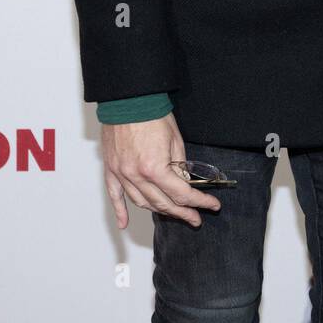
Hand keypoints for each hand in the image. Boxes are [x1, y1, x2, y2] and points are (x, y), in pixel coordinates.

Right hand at [101, 113, 221, 228]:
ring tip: (173, 214)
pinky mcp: (111, 170)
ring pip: (141, 202)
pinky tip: (124, 223)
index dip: (199, 202)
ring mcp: (122, 174)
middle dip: (182, 212)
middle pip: (162, 203)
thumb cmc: (152, 114)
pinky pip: (114, 195)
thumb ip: (180, 166)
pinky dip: (119, 211)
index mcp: (155, 168)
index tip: (211, 205)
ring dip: (159, 211)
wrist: (129, 100)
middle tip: (195, 217)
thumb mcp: (176, 140)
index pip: (182, 194)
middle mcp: (136, 176)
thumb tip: (184, 183)